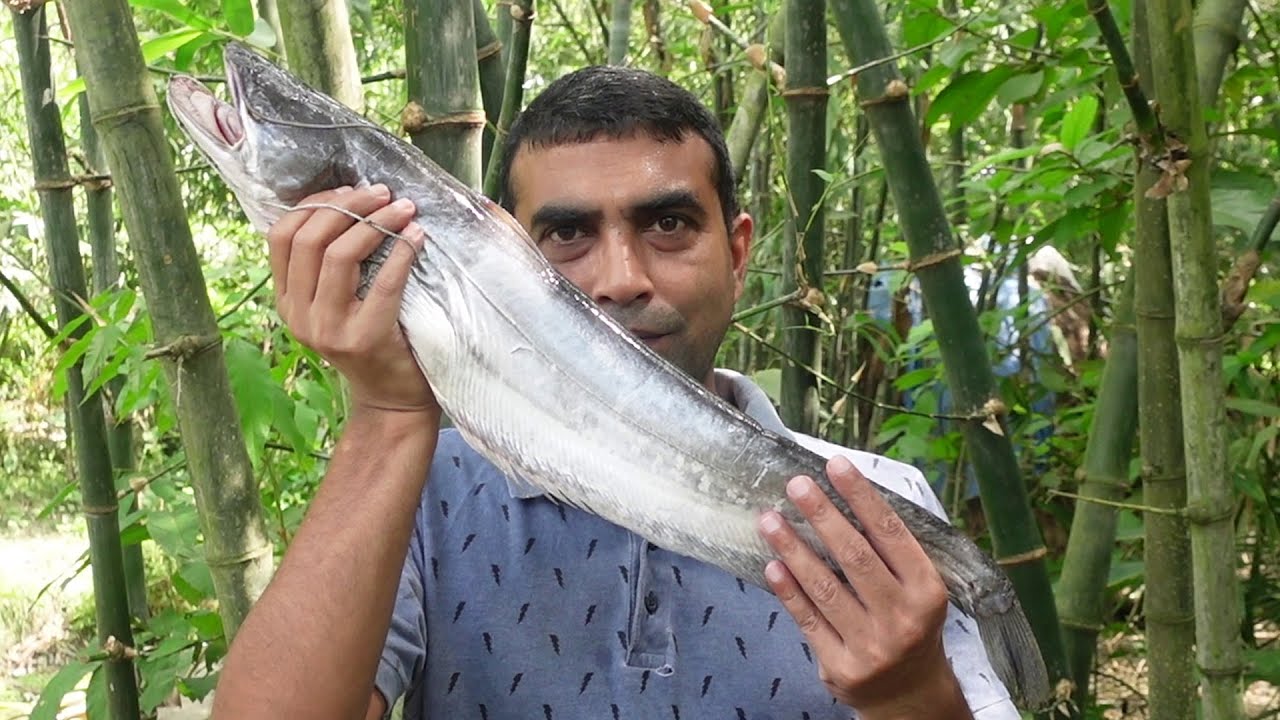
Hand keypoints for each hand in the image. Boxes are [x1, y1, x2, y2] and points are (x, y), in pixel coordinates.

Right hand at [267, 185, 438, 416]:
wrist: (391, 398)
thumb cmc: (371, 339)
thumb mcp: (335, 304)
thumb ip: (328, 266)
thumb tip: (345, 201)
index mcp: (287, 301)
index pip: (281, 236)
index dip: (314, 204)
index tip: (347, 191)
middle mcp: (299, 315)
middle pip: (309, 239)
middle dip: (348, 206)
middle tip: (381, 192)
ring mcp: (328, 329)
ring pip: (340, 255)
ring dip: (375, 222)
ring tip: (403, 209)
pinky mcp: (364, 338)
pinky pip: (382, 281)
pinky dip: (401, 251)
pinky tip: (417, 237)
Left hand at [758, 455, 967, 718]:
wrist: (910, 695)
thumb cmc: (910, 625)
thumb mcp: (919, 590)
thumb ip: (892, 552)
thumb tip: (847, 495)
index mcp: (927, 591)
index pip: (890, 533)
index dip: (861, 496)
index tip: (835, 465)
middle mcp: (902, 618)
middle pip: (854, 557)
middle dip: (822, 516)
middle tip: (795, 484)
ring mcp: (870, 645)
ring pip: (824, 588)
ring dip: (793, 548)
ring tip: (768, 519)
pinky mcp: (840, 666)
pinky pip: (808, 619)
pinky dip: (788, 591)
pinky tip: (772, 565)